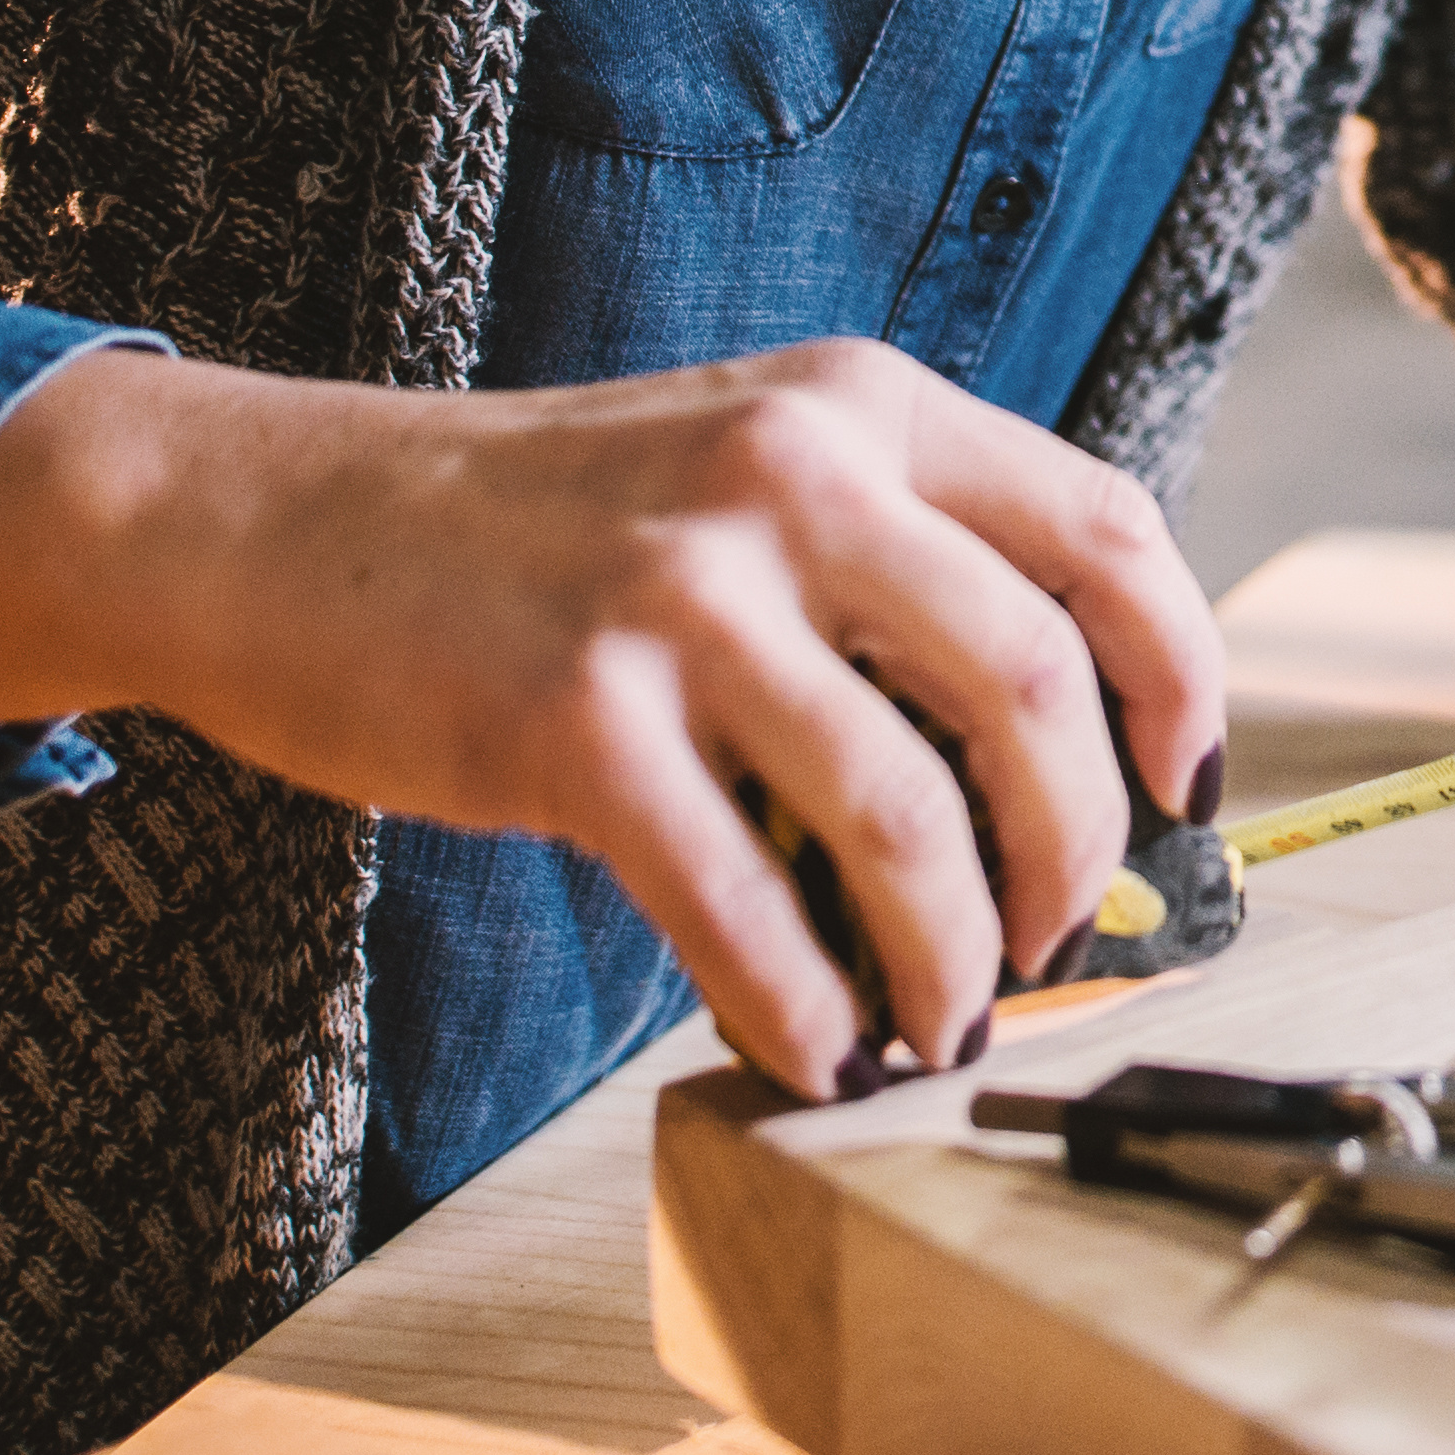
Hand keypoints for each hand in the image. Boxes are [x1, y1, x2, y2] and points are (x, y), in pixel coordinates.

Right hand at [0, 337, 1223, 1095]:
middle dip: (1071, 853)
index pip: (1105, 532)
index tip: (1183, 791)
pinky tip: (813, 1048)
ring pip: (906, 818)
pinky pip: (743, 903)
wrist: (272, 521)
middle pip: (1033, 691)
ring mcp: (683, 594)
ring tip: (935, 1018)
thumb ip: (885, 570)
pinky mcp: (576, 719)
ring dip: (946, 956)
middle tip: (1046, 937)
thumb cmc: (528, 531)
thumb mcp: (737, 469)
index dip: (1174, 678)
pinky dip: (801, 1005)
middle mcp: (794, 474)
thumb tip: (1036, 778)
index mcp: (861, 405)